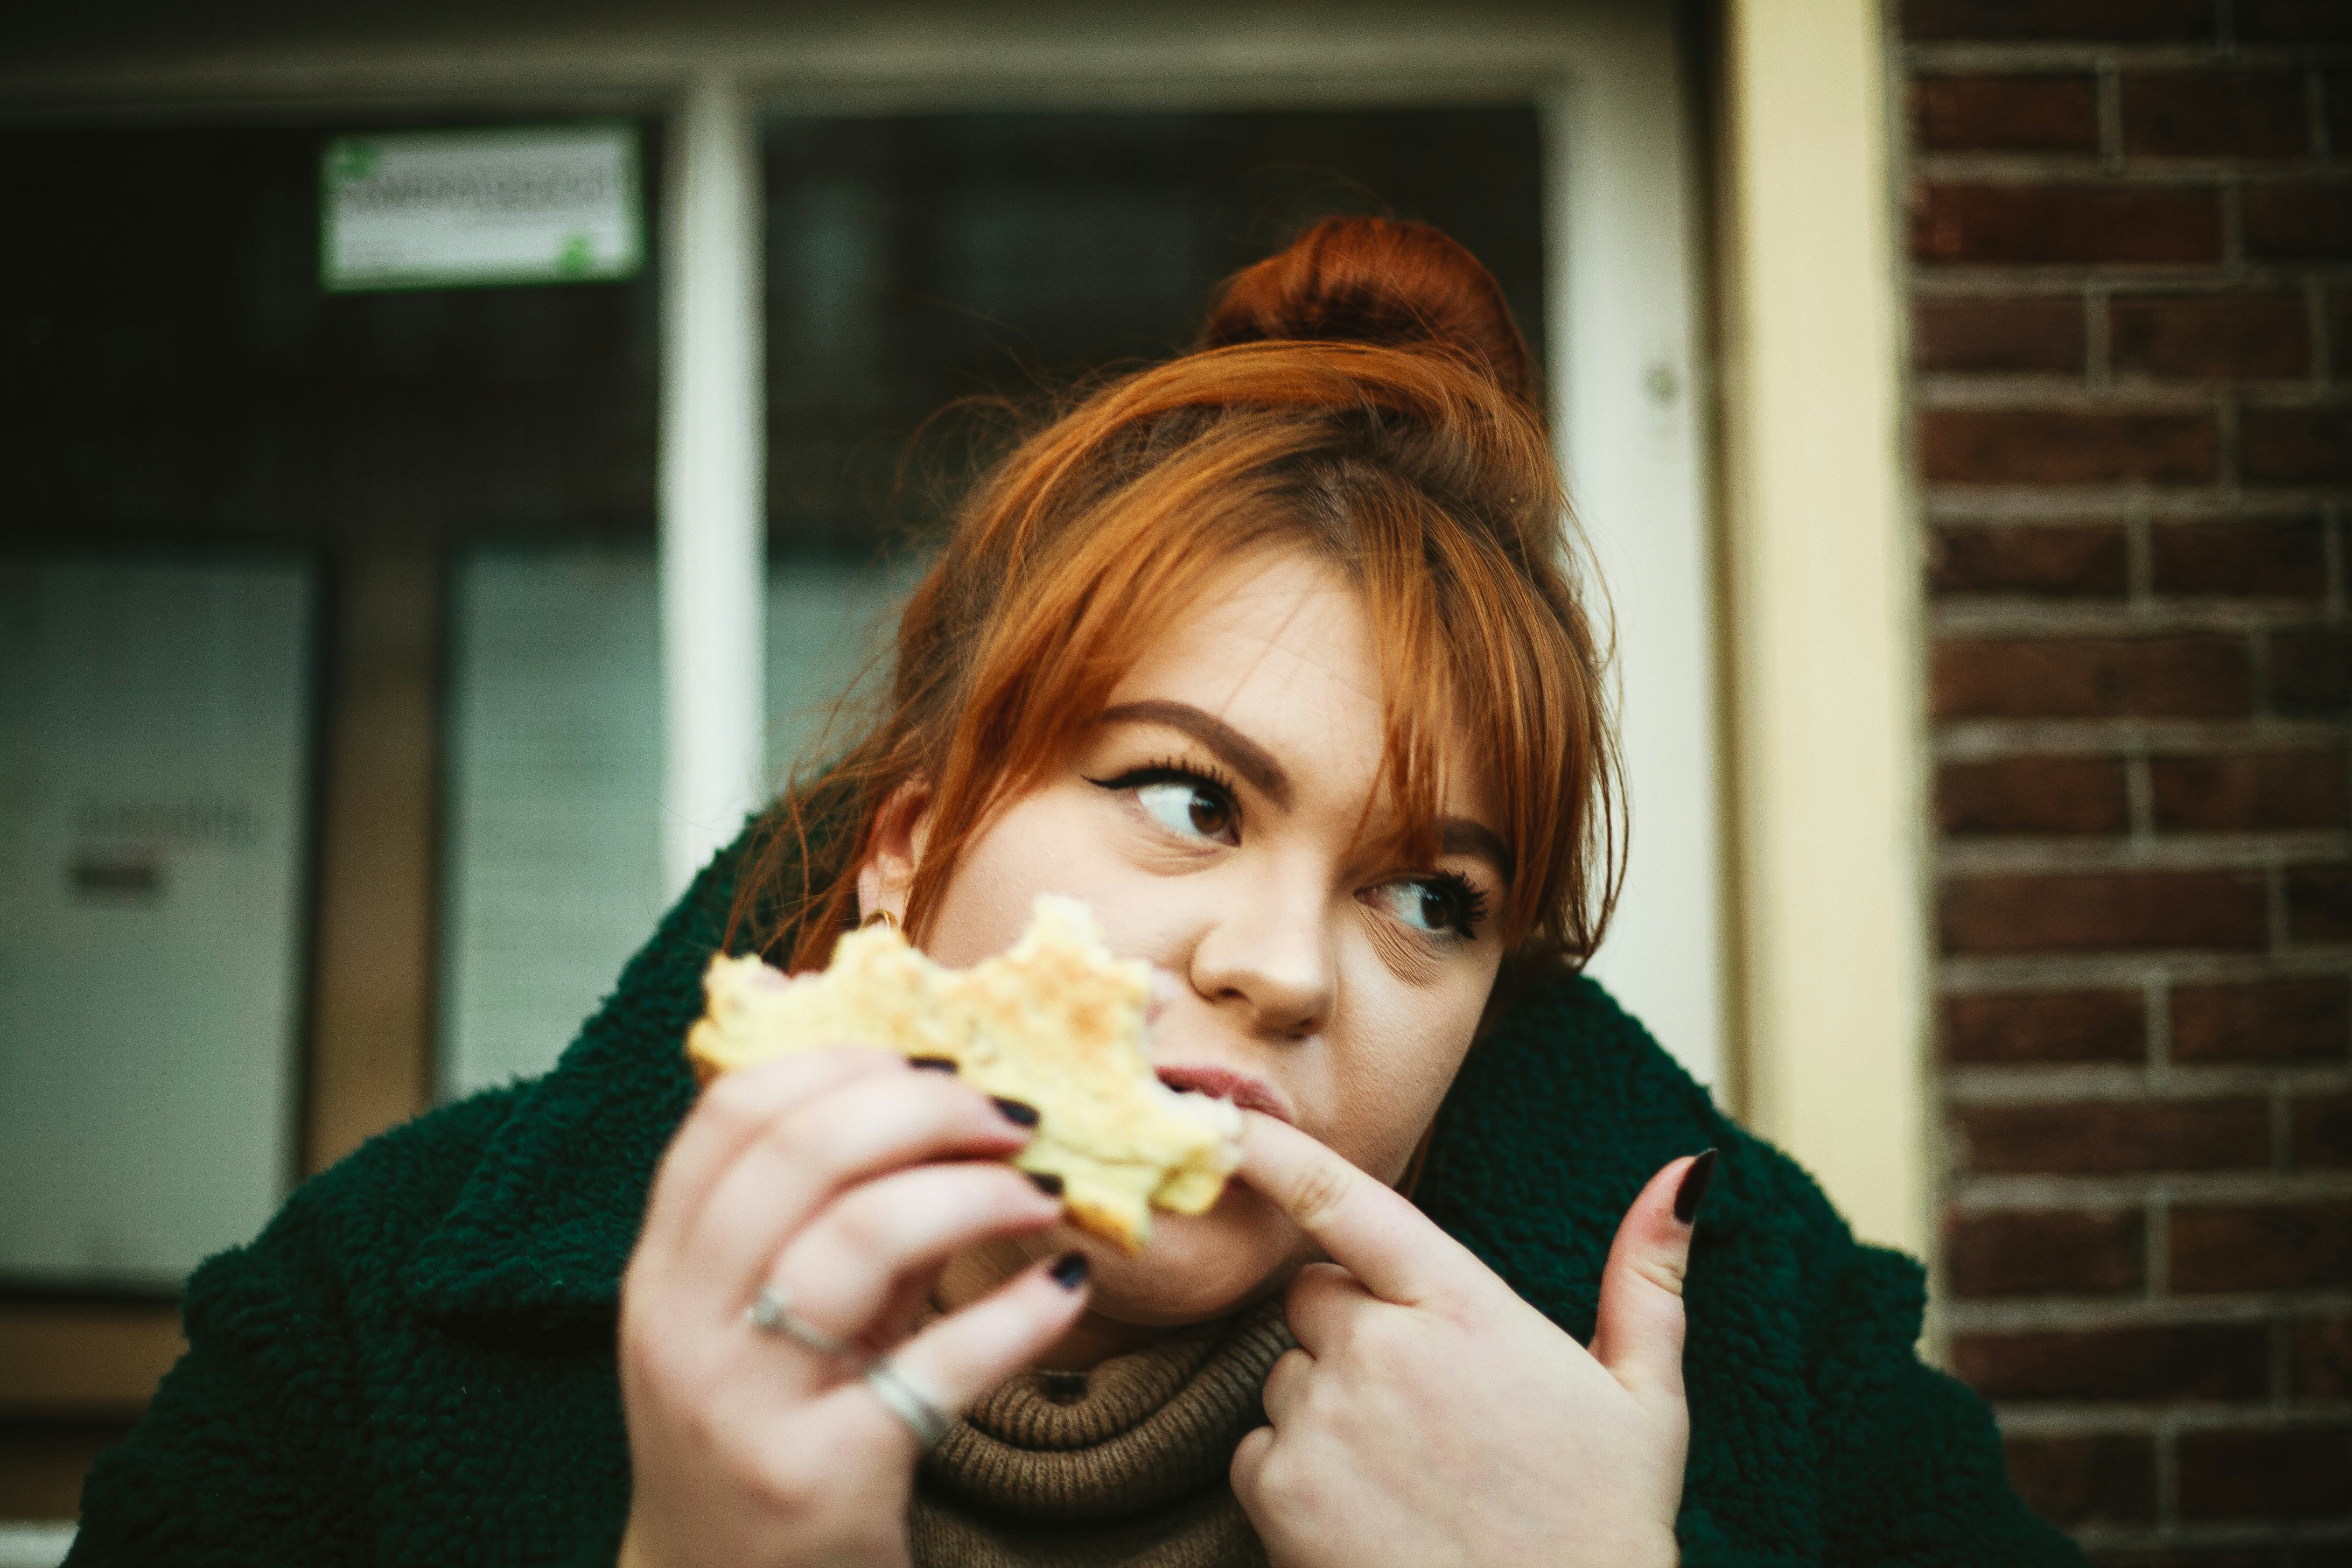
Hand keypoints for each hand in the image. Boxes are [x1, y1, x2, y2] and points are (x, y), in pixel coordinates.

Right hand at [617, 1048, 1091, 1567]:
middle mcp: (685, 1325)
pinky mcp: (816, 1476)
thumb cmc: (773, 1431)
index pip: (735, 1109)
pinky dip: (1015, 1318)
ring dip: (975, 1196)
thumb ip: (831, 1214)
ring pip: (859, 1239)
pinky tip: (1067, 1288)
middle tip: (1014, 1118)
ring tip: (1044, 1198)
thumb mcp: (775, 1316)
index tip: (938, 1061)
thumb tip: (937, 1095)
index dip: (847, 1061)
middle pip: (801, 1154)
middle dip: (926, 1109)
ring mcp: (742, 1403)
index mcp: (665, 1266)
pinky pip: (932, 1369)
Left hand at [1230, 1113, 1706, 1567]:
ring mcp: (1325, 1421)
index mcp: (1466, 1308)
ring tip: (1408, 1473)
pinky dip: (1295, 1476)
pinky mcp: (1281, 1492)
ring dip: (1325, 1407)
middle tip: (1425, 1403)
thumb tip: (1688, 1171)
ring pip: (1286, 1376)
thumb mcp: (1644, 1396)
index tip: (1222, 1120)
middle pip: (1315, 1295)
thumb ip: (1648, 1271)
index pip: (1347, 1202)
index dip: (1275, 1153)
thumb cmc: (1602, 1523)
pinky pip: (1258, 1451)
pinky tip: (1369, 1515)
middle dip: (1351, 1329)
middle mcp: (1383, 1351)